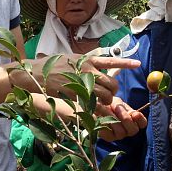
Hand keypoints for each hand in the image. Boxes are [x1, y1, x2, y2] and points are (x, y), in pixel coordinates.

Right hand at [14, 54, 139, 106]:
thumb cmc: (50, 66)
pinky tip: (96, 111)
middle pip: (112, 83)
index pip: (110, 60)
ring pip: (105, 95)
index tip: (138, 64)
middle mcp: (87, 69)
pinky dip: (97, 110)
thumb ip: (83, 63)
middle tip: (109, 96)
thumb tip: (94, 65)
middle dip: (113, 92)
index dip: (125, 62)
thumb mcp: (69, 59)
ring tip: (102, 104)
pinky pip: (93, 104)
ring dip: (107, 102)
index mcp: (86, 59)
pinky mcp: (75, 94)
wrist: (33, 73)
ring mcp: (81, 82)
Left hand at [96, 96, 145, 140]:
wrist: (95, 107)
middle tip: (117, 108)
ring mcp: (117, 136)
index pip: (142, 123)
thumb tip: (132, 114)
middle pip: (133, 130)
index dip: (140, 119)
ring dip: (113, 118)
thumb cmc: (109, 104)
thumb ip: (124, 108)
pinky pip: (108, 133)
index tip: (135, 113)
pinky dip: (103, 123)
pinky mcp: (107, 137)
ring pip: (121, 131)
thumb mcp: (118, 103)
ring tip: (104, 108)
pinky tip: (98, 115)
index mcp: (133, 121)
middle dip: (126, 118)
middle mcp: (127, 131)